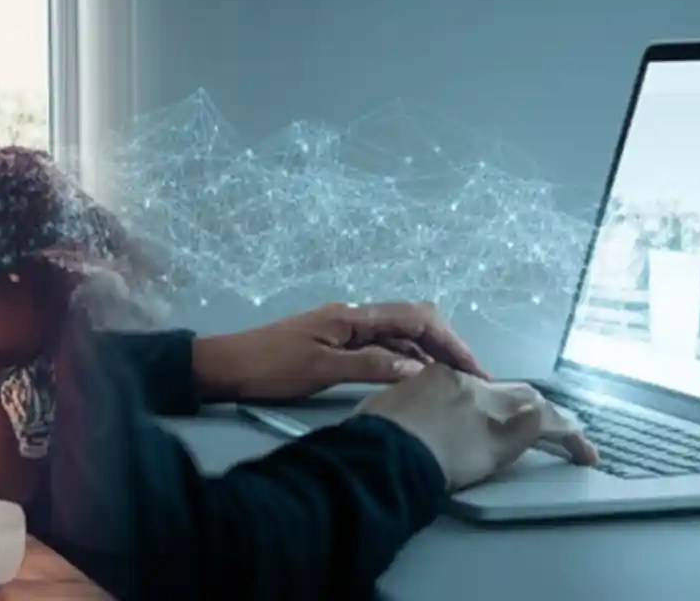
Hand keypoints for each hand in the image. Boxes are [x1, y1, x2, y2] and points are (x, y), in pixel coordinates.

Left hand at [193, 301, 487, 402]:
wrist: (225, 366)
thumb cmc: (269, 366)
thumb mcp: (321, 368)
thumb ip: (370, 365)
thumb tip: (418, 365)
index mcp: (352, 315)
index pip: (416, 318)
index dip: (450, 342)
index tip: (475, 369)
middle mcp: (353, 316)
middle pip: (413, 322)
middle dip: (446, 346)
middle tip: (472, 378)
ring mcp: (344, 329)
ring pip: (399, 336)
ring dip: (427, 355)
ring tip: (453, 384)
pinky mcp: (335, 344)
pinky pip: (381, 347)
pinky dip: (403, 360)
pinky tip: (414, 380)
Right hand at [356, 364, 597, 490]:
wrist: (386, 453)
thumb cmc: (377, 434)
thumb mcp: (386, 406)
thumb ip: (406, 405)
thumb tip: (407, 412)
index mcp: (441, 376)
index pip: (478, 387)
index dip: (491, 404)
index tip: (494, 419)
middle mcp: (471, 388)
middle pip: (516, 392)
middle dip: (535, 406)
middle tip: (551, 422)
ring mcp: (490, 412)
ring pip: (536, 408)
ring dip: (558, 424)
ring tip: (576, 440)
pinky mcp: (503, 441)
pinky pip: (542, 431)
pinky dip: (565, 438)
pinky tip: (580, 448)